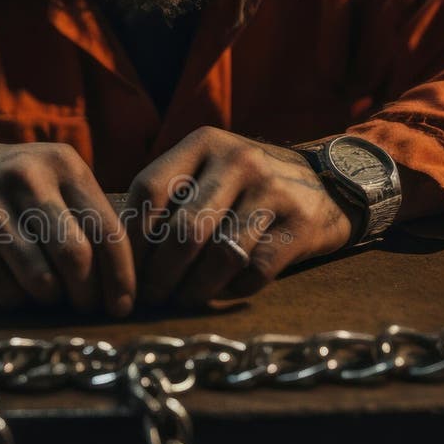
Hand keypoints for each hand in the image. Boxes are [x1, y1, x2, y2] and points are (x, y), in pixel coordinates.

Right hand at [0, 130, 135, 315]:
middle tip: (88, 307)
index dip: (121, 276)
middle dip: (88, 293)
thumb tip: (126, 281)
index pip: (106, 229)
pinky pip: (4, 290)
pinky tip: (18, 286)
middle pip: (75, 256)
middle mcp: (26, 179)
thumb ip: (93, 214)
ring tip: (52, 294)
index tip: (123, 305)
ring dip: (52, 298)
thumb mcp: (61, 178)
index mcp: (63, 165)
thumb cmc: (24, 184)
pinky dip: (19, 299)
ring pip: (39, 279)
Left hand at [125, 126, 356, 305]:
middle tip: (149, 297)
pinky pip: (254, 271)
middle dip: (159, 275)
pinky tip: (221, 292)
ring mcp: (274, 190)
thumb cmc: (247, 185)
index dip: (131, 237)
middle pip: (183, 231)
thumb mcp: (209, 168)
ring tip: (180, 300)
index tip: (122, 268)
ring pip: (219, 256)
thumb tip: (114, 249)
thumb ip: (169, 194)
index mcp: (204, 142)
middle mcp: (239, 159)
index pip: (149, 189)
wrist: (329, 182)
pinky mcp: (301, 224)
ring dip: (193, 290)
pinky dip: (231, 290)